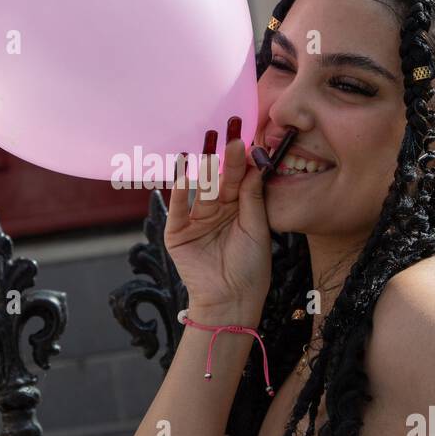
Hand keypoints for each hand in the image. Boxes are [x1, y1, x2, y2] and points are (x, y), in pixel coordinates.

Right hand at [164, 116, 270, 327]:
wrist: (232, 302)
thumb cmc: (250, 269)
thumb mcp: (257, 229)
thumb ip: (252, 198)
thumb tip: (255, 164)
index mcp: (237, 209)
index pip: (239, 179)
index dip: (242, 159)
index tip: (246, 136)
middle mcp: (215, 210)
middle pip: (220, 180)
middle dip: (224, 157)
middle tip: (228, 133)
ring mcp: (194, 221)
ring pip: (201, 190)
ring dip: (204, 170)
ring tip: (209, 148)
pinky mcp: (177, 233)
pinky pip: (178, 209)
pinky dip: (178, 192)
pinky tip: (182, 172)